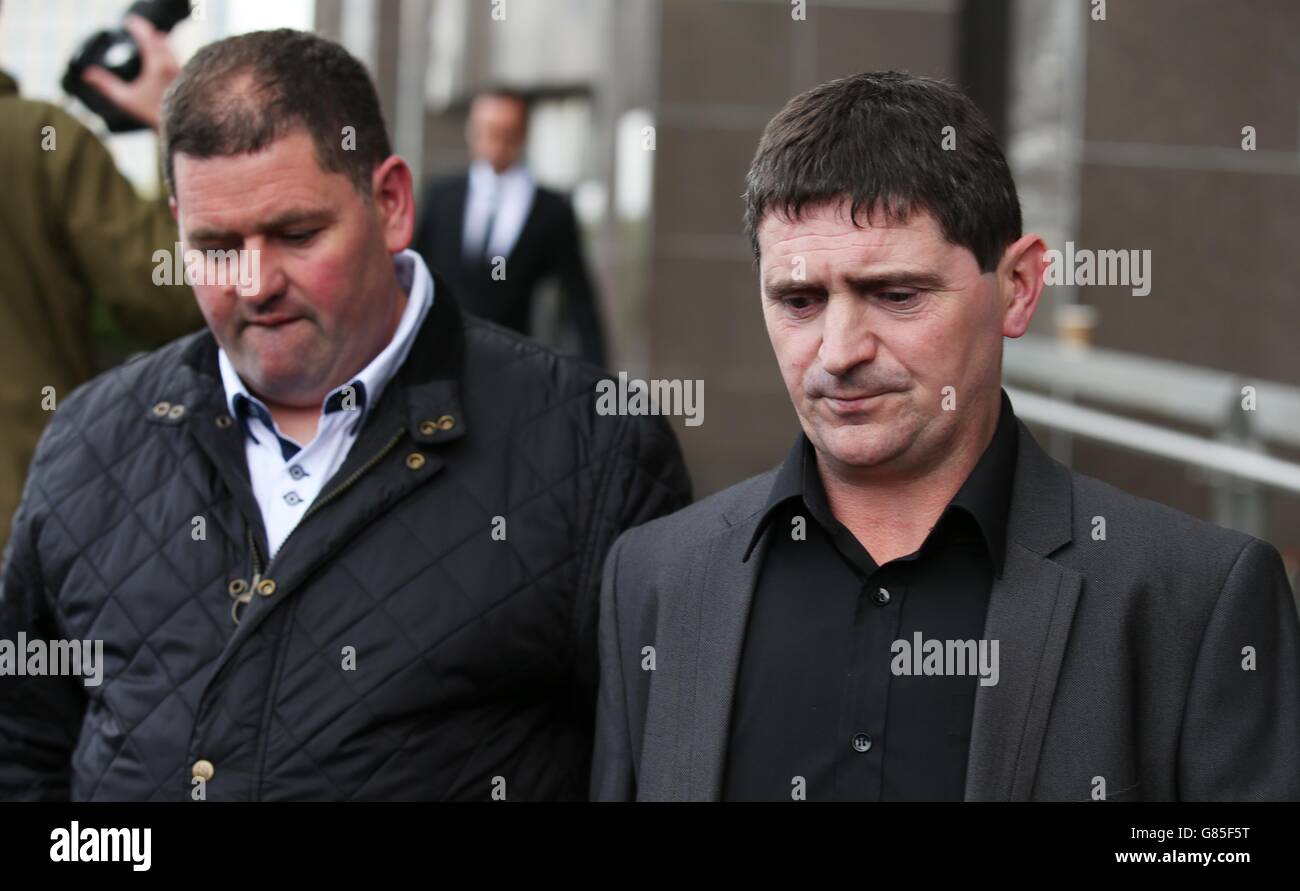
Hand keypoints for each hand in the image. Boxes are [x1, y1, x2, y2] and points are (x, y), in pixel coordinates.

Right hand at [81, 15, 179, 130]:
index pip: (146, 36)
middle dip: (147, 31)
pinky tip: (161, 54)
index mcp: (157, 65)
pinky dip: (167, 50)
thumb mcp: (125, 99)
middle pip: (159, 38)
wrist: (180, 126)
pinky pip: (176, 56)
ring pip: (170, 46)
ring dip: (158, 39)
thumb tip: (87, 75)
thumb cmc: (151, 114)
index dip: (136, 27)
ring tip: (149, 37)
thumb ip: (106, 85)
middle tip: (136, 29)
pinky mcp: (186, 75)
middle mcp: (172, 64)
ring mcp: (180, 69)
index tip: (128, 22)